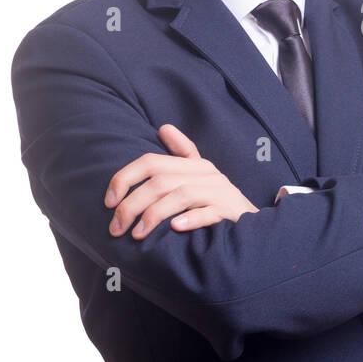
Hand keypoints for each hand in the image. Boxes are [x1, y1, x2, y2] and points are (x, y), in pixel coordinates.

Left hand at [104, 124, 258, 240]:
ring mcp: (220, 192)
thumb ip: (182, 153)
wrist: (253, 224)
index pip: (151, 162)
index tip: (109, 201)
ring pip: (180, 195)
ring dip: (153, 215)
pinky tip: (175, 229)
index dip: (125, 178)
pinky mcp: (231, 211)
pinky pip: (209, 212)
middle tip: (116, 228)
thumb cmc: (218, 202)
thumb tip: (164, 127)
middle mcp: (206, 174)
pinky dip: (191, 219)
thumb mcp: (200, 176)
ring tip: (137, 234)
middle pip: (160, 181)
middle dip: (132, 205)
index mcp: (193, 164)